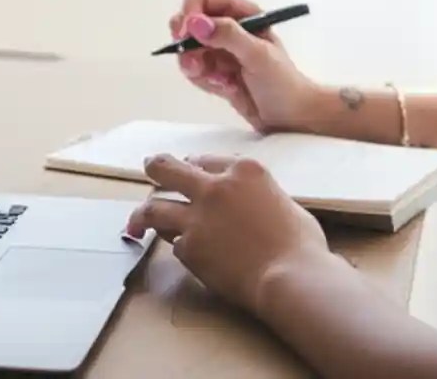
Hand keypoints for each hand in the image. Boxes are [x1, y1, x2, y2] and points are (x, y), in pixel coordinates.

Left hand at [126, 154, 329, 314]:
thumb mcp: (284, 202)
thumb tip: (251, 202)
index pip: (205, 160)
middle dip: (156, 168)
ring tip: (136, 220)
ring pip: (153, 207)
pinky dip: (179, 246)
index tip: (191, 172)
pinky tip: (184, 253)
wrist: (291, 277)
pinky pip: (175, 243)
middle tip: (150, 170)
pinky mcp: (189, 246)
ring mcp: (197, 217)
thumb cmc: (301, 244)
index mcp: (244, 170)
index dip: (196, 167)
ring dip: (142, 213)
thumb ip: (258, 195)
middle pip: (167, 168)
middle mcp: (215, 187)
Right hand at [171, 0, 322, 133]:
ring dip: (197, 67)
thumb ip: (228, 36)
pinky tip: (226, 88)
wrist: (290, 117)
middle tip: (198, 64)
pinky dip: (204, 81)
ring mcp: (219, 51)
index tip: (187, 35)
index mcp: (241, 13)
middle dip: (187, 45)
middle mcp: (227, 28)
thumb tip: (195, 23)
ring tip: (222, 81)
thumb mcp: (258, 55)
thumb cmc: (283, 83)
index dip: (190, 12)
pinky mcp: (214, 72)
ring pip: (186, 50)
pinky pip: (193, 71)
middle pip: (186, 23)